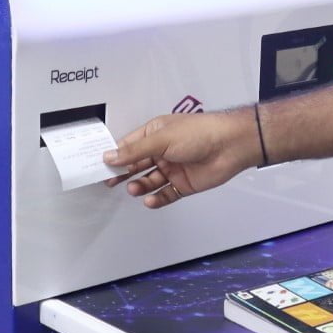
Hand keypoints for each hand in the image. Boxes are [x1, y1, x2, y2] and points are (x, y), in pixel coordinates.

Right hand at [103, 108, 261, 207]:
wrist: (231, 146)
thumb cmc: (201, 132)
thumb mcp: (162, 138)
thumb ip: (135, 151)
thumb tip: (111, 156)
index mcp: (155, 133)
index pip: (129, 146)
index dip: (115, 156)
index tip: (100, 166)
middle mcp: (163, 150)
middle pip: (136, 165)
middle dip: (123, 173)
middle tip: (110, 181)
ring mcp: (173, 168)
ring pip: (149, 181)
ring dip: (140, 186)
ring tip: (135, 189)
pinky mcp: (183, 184)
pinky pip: (165, 194)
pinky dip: (156, 199)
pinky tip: (150, 200)